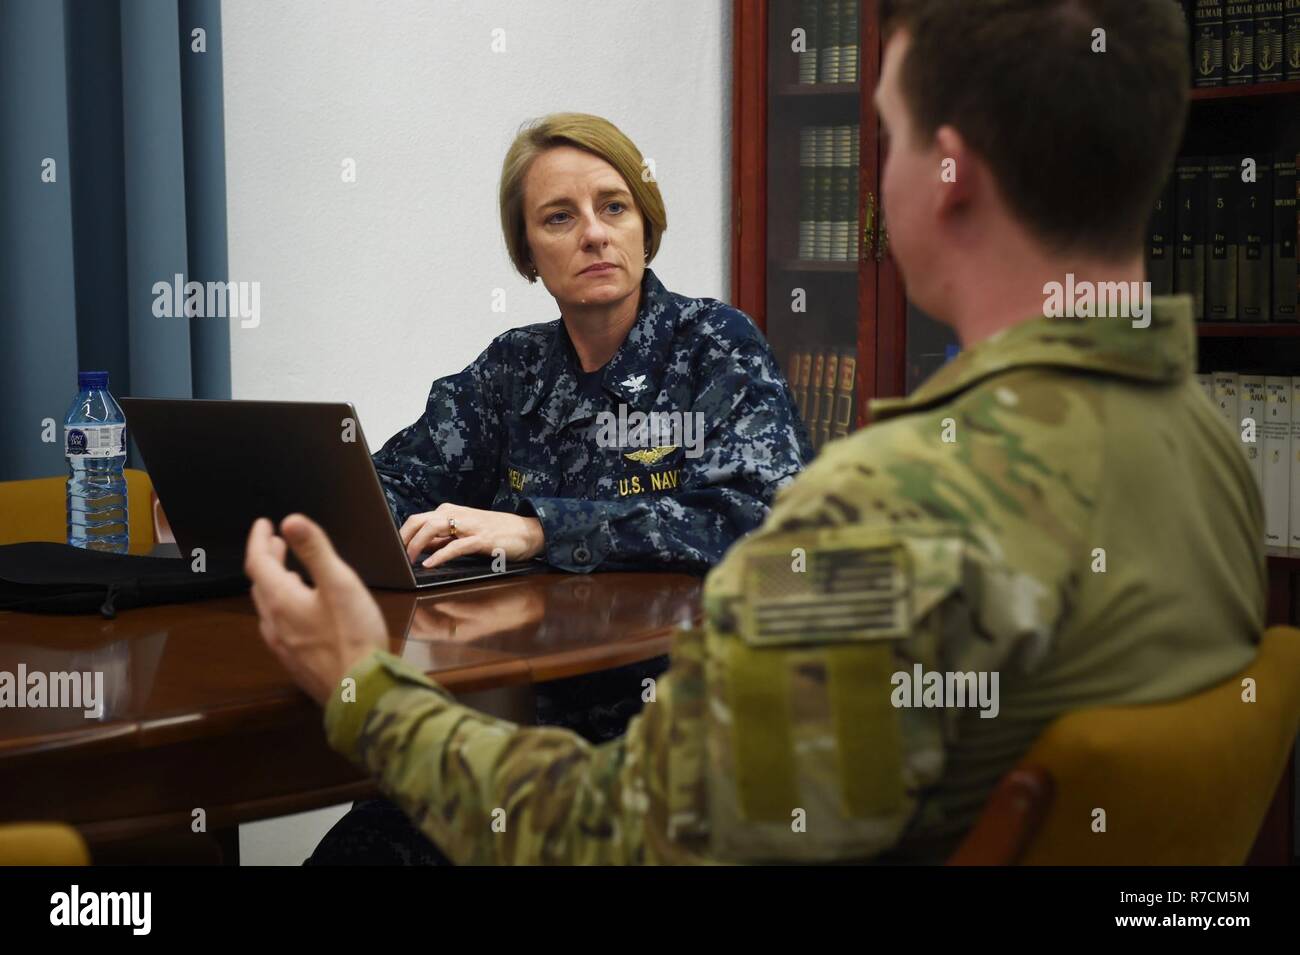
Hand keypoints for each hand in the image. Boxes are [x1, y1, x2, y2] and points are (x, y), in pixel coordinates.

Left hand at [244, 514, 388, 706]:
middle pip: (261, 584)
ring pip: (269, 607)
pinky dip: (283, 606)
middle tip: (276, 542)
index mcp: (281, 600)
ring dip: (274, 583)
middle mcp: (275, 623)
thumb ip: (315, 551)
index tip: (264, 524)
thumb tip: (290, 520)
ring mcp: (284, 645)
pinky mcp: (296, 661)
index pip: (258, 563)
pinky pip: (280, 626)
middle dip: (267, 559)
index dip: (258, 540)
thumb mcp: (339, 584)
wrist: (360, 691)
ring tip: (287, 571)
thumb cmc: (353, 635)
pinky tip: (300, 611)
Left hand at [399, 503, 544, 567]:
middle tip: (393, 556)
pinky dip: (439, 555)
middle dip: (402, 538)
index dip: (400, 535)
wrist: (526, 532)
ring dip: (415, 545)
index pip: (417, 520)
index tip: (390, 550)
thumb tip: (418, 547)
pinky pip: (455, 546)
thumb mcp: (464, 534)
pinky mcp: (481, 539)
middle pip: (419, 521)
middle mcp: (456, 515)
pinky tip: (429, 564)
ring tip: (407, 560)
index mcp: (450, 513)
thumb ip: (442, 539)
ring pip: (433, 528)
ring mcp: (469, 526)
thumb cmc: (495, 534)